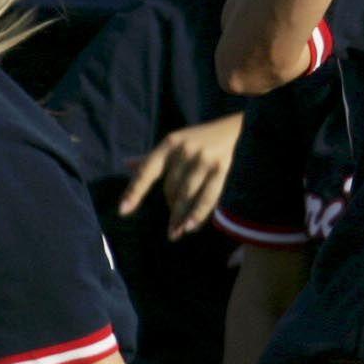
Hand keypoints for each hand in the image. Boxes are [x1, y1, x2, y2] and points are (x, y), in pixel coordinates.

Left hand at [118, 113, 242, 238]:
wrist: (241, 129)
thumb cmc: (204, 139)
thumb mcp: (178, 143)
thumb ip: (154, 156)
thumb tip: (126, 163)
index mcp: (170, 143)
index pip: (147, 170)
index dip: (135, 191)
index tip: (123, 211)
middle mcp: (185, 150)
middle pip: (170, 188)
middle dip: (170, 208)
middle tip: (171, 227)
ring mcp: (204, 159)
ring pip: (186, 196)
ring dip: (179, 218)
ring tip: (176, 234)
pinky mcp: (222, 169)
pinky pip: (206, 198)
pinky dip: (197, 215)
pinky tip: (190, 228)